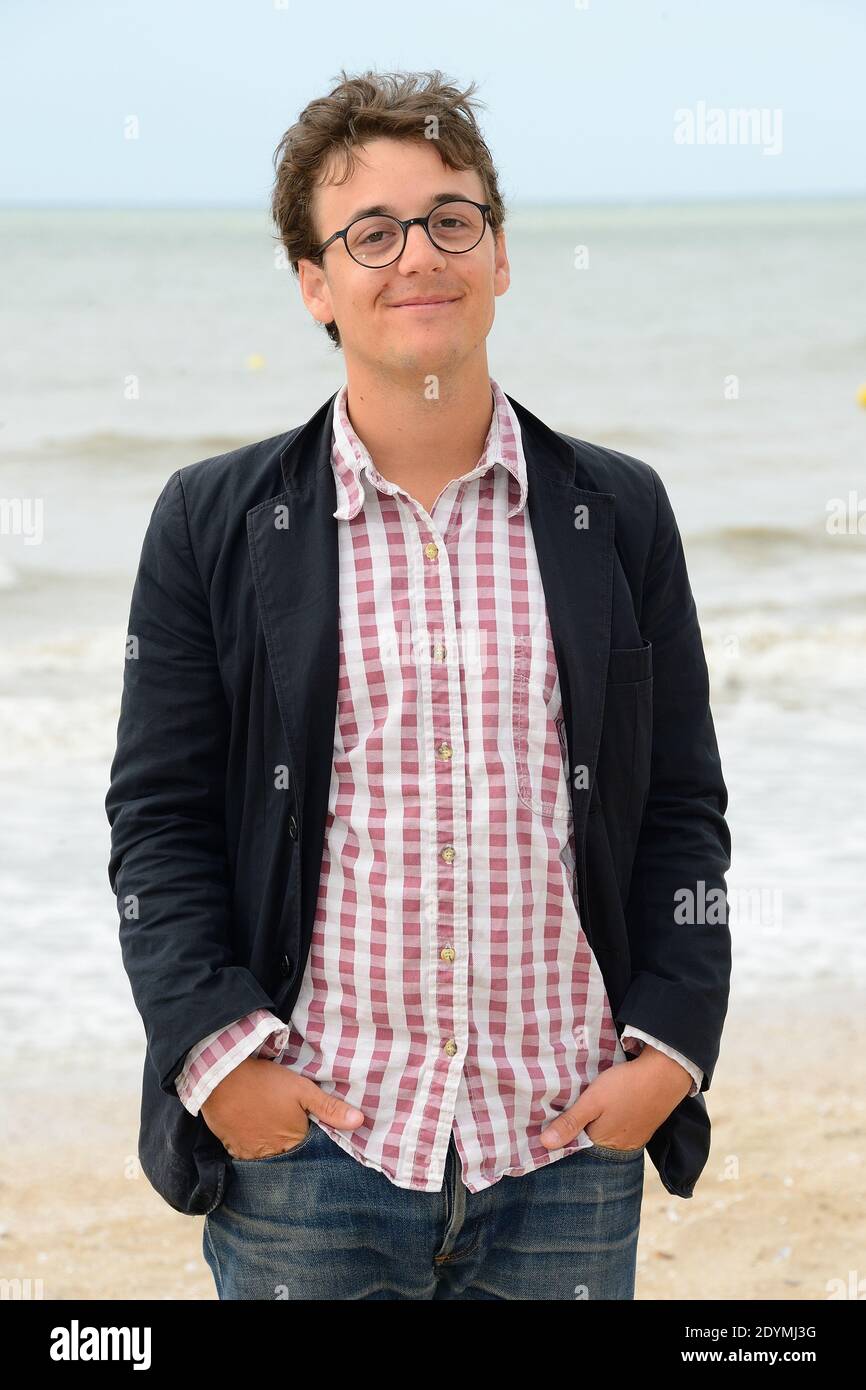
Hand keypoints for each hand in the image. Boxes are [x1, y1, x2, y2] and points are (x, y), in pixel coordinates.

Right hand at [200, 1056, 364, 1159]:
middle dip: (290, 1147)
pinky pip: (246, 1155)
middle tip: (286, 1126)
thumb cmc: (265, 1082)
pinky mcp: (231, 1148)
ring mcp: (249, 1154)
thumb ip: (330, 1108)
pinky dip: (251, 1147)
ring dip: (270, 1149)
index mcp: (292, 1142)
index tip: (307, 1127)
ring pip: (266, 1158)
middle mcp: (271, 1155)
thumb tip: (360, 1122)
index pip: (308, 1151)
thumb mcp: (302, 1090)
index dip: (310, 1139)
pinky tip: (253, 1132)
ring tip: (269, 1128)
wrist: (222, 1077)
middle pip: (287, 1156)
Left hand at [539, 1045, 693, 1151]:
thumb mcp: (593, 1101)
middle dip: (576, 1130)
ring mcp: (633, 1137)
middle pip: (590, 1141)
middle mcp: (619, 1147)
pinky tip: (604, 1106)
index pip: (575, 1147)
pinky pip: (618, 1127)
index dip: (561, 1135)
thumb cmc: (626, 1087)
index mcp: (604, 1144)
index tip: (545, 1124)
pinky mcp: (642, 1125)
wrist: (666, 1074)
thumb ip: (570, 1122)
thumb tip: (544, 1144)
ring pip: (604, 1133)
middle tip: (559, 1112)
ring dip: (593, 1123)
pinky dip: (608, 1119)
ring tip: (579, 1107)